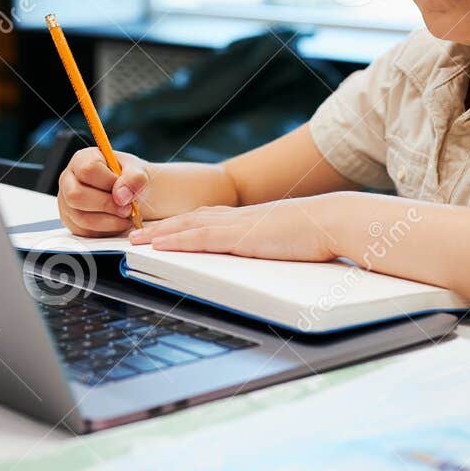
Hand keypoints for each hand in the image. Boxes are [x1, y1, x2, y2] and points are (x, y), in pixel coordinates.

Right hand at [58, 147, 150, 236]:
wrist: (130, 193)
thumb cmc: (129, 178)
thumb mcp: (138, 171)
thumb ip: (134, 178)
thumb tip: (121, 195)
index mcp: (82, 160)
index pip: (88, 169)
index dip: (109, 182)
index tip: (125, 190)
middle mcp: (69, 180)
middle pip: (77, 195)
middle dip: (107, 205)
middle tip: (128, 209)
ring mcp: (67, 202)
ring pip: (81, 217)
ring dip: (110, 221)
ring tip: (127, 217)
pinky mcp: (72, 222)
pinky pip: (85, 232)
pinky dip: (106, 231)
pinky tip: (118, 223)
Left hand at [127, 196, 342, 261]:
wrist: (333, 221)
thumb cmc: (321, 232)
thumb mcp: (293, 238)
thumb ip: (279, 244)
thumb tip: (280, 253)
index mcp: (251, 219)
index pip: (209, 218)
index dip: (184, 223)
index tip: (166, 228)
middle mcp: (239, 217)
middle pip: (191, 219)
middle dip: (162, 227)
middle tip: (137, 233)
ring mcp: (237, 226)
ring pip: (187, 227)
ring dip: (159, 234)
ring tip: (135, 240)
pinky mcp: (239, 237)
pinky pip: (199, 238)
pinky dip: (175, 241)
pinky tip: (158, 245)